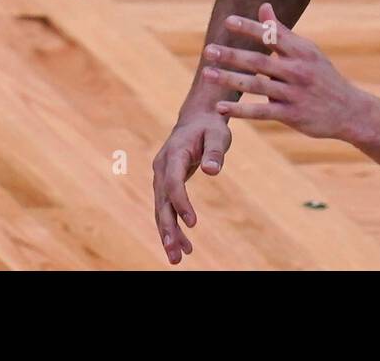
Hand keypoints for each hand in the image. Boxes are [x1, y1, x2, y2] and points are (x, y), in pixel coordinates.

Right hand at [152, 111, 231, 263]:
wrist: (197, 120)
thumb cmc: (210, 126)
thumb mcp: (218, 134)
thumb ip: (215, 151)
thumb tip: (211, 171)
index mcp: (174, 154)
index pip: (173, 183)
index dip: (181, 203)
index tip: (193, 223)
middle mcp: (162, 168)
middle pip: (162, 202)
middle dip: (168, 228)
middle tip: (175, 252)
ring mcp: (161, 177)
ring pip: (162, 210)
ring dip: (168, 234)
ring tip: (177, 258)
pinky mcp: (166, 184)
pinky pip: (167, 208)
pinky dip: (173, 227)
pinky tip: (183, 246)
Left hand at [201, 3, 372, 140]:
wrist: (351, 111)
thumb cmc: (324, 77)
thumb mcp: (308, 52)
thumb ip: (282, 32)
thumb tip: (263, 7)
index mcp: (302, 51)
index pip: (273, 36)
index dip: (251, 28)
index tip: (229, 21)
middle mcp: (298, 70)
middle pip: (260, 61)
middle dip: (233, 55)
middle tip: (209, 50)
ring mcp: (295, 94)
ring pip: (257, 86)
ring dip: (230, 80)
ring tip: (207, 74)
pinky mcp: (292, 115)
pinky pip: (261, 112)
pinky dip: (240, 110)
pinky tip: (220, 108)